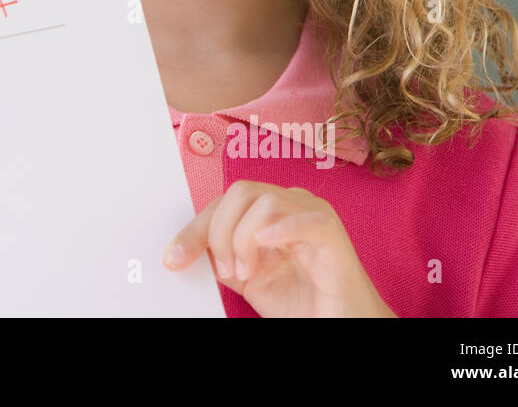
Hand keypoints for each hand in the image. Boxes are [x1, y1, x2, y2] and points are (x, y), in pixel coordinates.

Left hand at [163, 180, 395, 316]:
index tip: (173, 260)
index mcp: (269, 212)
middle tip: (228, 272)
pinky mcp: (333, 235)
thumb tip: (187, 247)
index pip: (223, 202)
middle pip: (240, 192)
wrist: (344, 326)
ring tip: (250, 273)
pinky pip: (308, 219)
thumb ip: (221, 257)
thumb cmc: (302, 303)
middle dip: (220, 233)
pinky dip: (282, 228)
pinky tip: (267, 244)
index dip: (194, 229)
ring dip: (245, 239)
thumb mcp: (248, 279)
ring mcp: (313, 215)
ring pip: (265, 202)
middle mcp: (291, 205)